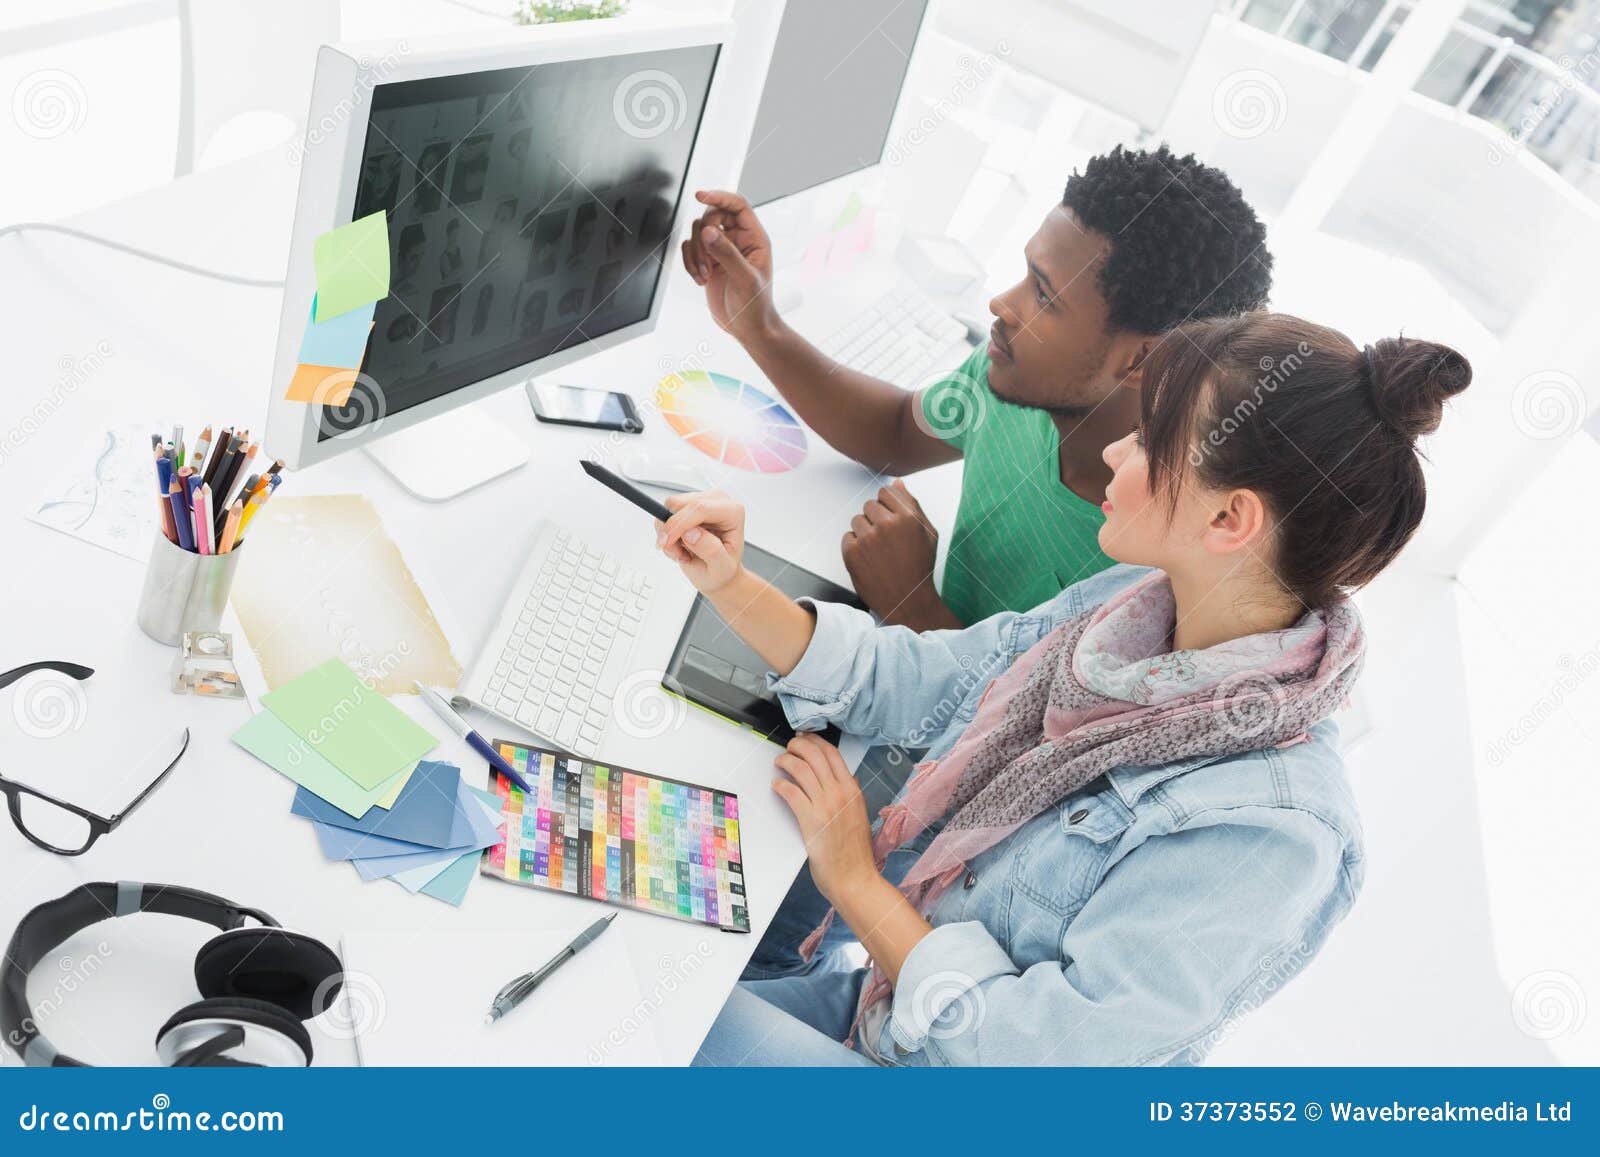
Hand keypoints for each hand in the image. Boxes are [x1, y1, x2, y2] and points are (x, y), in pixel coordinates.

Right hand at [656, 490, 744, 594]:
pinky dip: (667, 532)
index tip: (666, 543)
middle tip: (679, 554)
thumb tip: (691, 532)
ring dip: (669, 534)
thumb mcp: (722, 568)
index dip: (678, 524)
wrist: (718, 574)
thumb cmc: (723, 571)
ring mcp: (701, 500)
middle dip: (672, 532)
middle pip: (679, 504)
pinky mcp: (688, 505)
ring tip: (682, 552)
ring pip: (669, 507)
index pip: (700, 508)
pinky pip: (665, 513)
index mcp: (732, 513)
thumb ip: (711, 550)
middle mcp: (717, 501)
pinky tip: (680, 546)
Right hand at [680, 190, 777, 340]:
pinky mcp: (709, 261)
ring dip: (696, 253)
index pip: (737, 205)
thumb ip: (727, 254)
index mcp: (754, 238)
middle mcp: (738, 240)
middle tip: (707, 260)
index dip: (719, 196)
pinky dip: (690, 262)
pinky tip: (700, 279)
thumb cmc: (756, 305)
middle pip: (712, 215)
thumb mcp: (745, 279)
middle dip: (703, 236)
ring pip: (698, 232)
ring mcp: (722, 250)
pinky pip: (690, 248)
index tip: (700, 195)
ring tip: (705, 275)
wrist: (747, 327)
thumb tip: (708, 232)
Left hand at [772, 733, 877, 904]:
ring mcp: (826, 805)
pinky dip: (781, 784)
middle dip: (799, 745)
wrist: (854, 877)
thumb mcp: (858, 815)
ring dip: (787, 761)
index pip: (832, 754)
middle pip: (815, 755)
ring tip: (780, 762)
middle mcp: (840, 793)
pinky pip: (792, 792)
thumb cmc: (855, 852)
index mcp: (853, 790)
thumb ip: (849, 796)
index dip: (815, 741)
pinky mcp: (811, 820)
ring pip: (802, 769)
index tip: (805, 737)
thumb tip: (841, 780)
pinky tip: (777, 785)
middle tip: (789, 746)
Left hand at [841, 480, 941, 626]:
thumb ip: (912, 505)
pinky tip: (869, 559)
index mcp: (908, 517)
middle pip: (869, 505)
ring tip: (878, 551)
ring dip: (864, 532)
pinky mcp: (852, 552)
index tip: (890, 519)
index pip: (886, 492)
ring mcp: (868, 538)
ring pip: (857, 520)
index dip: (888, 506)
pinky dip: (855, 547)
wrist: (907, 600)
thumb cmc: (919, 568)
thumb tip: (897, 484)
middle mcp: (887, 525)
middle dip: (876, 519)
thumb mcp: (928, 534)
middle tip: (886, 541)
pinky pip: (847, 537)